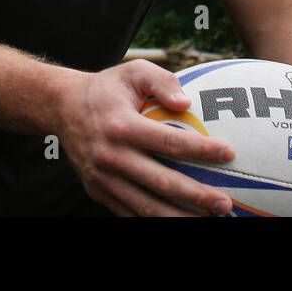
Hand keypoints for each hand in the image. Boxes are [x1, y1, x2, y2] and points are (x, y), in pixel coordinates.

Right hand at [54, 59, 236, 216]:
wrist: (62, 108)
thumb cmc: (108, 88)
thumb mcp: (134, 71)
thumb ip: (162, 81)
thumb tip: (187, 103)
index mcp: (122, 125)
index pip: (169, 141)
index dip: (201, 150)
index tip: (229, 153)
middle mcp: (111, 156)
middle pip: (161, 182)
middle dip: (197, 195)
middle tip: (225, 203)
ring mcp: (103, 179)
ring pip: (146, 206)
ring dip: (180, 216)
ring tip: (209, 217)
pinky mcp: (98, 192)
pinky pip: (131, 213)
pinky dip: (155, 219)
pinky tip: (180, 219)